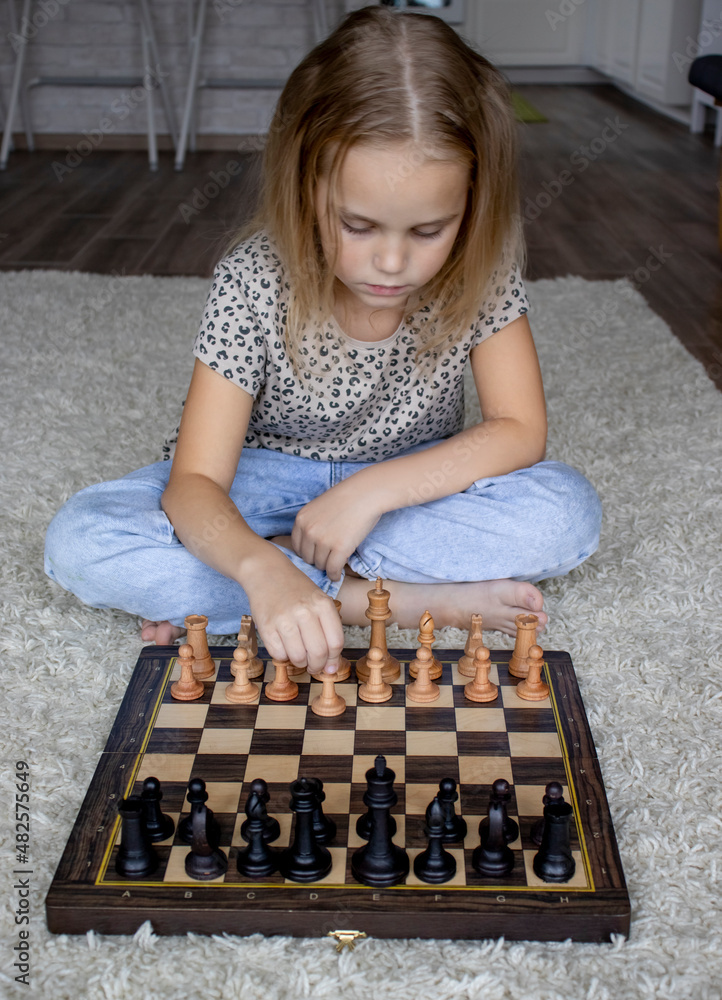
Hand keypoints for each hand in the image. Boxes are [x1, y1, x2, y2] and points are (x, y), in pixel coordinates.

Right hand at [246, 555, 344, 675]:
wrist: (267, 572)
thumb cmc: (296, 590)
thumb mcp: (319, 600)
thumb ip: (328, 628)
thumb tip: (330, 666)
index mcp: (323, 604)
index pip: (336, 643)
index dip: (334, 660)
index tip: (329, 665)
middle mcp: (305, 611)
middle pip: (318, 653)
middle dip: (317, 666)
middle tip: (314, 666)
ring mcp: (284, 619)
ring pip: (298, 657)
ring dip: (300, 663)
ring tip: (299, 655)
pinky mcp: (266, 627)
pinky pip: (278, 654)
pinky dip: (283, 656)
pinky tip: (284, 646)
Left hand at [291, 480, 382, 580]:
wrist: (366, 493)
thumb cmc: (347, 498)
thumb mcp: (319, 507)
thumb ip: (312, 524)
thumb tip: (312, 547)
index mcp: (301, 519)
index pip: (297, 546)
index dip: (307, 552)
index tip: (316, 555)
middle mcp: (308, 531)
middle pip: (307, 558)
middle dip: (317, 560)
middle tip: (328, 559)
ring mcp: (323, 540)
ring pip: (320, 565)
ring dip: (328, 566)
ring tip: (336, 564)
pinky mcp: (339, 548)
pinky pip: (333, 569)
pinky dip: (335, 575)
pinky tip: (338, 575)